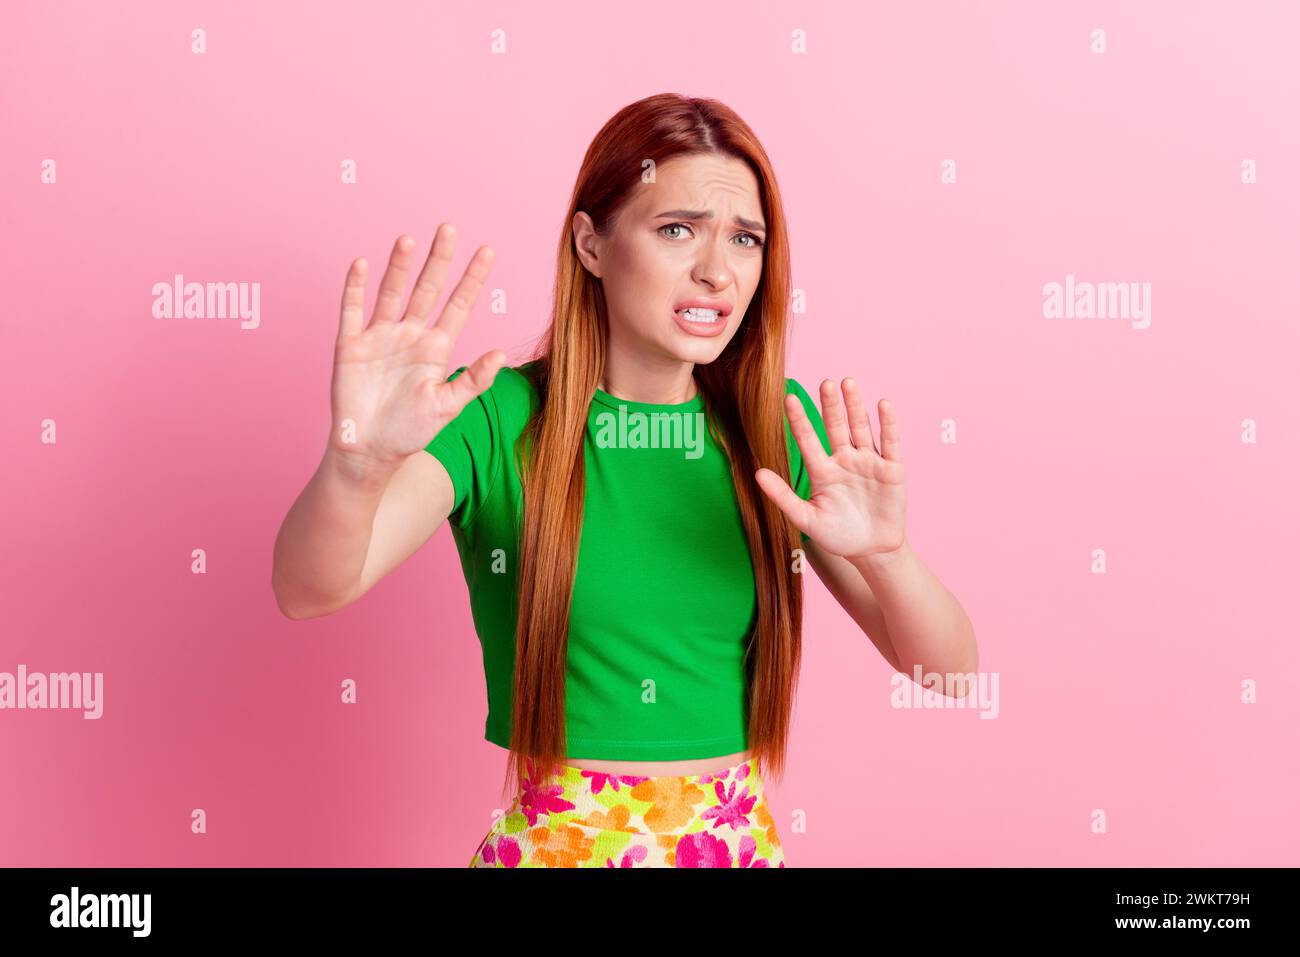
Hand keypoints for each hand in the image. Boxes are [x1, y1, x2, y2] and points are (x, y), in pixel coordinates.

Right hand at [328, 226, 505, 471]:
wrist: (370, 451)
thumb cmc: (411, 432)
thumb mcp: (448, 407)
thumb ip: (474, 380)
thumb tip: (501, 353)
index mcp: (436, 348)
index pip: (459, 305)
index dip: (472, 278)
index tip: (487, 250)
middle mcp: (410, 335)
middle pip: (427, 289)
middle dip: (439, 260)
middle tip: (449, 228)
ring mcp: (380, 337)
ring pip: (392, 293)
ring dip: (399, 267)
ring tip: (409, 239)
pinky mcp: (350, 346)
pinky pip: (352, 310)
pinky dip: (356, 288)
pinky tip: (363, 264)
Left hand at [755, 379, 906, 561]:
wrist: (872, 550)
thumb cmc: (837, 535)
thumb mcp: (807, 519)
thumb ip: (783, 496)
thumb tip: (757, 474)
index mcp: (823, 471)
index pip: (808, 440)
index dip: (799, 420)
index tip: (789, 398)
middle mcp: (844, 461)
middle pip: (835, 427)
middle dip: (830, 406)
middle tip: (824, 383)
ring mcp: (868, 462)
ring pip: (860, 428)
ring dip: (854, 406)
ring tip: (847, 383)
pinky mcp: (891, 469)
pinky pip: (889, 443)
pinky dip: (887, 424)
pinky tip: (882, 404)